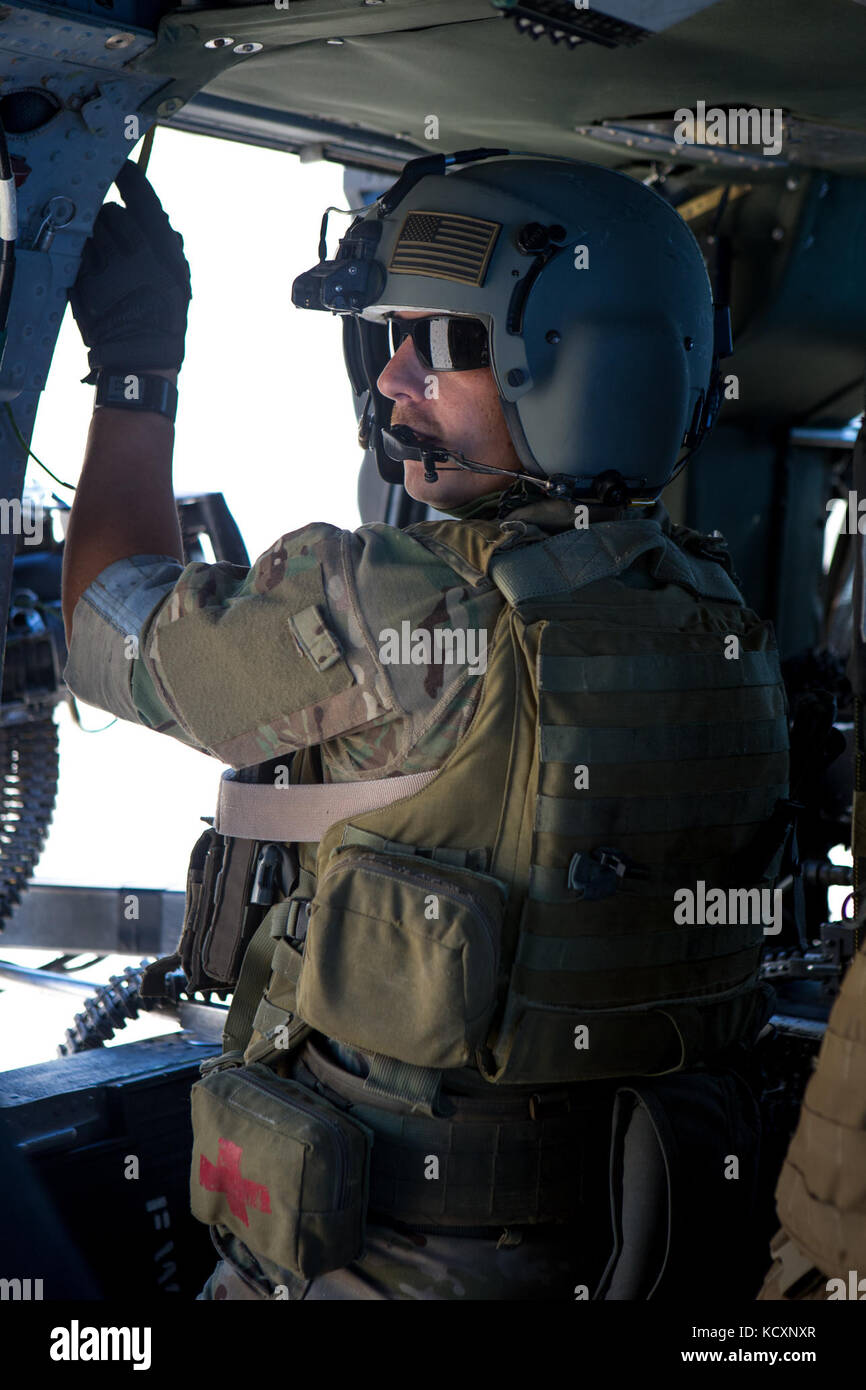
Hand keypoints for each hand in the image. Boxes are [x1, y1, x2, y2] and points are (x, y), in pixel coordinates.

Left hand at [69, 159, 191, 377]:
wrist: (141, 355)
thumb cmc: (165, 318)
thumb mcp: (179, 279)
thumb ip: (169, 247)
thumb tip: (162, 227)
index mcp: (159, 246)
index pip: (140, 194)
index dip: (128, 176)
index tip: (120, 167)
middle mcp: (130, 248)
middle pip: (109, 211)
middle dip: (112, 220)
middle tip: (119, 237)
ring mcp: (102, 262)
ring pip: (90, 231)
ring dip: (96, 238)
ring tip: (107, 259)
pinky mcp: (81, 278)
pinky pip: (78, 254)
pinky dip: (84, 258)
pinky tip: (96, 273)